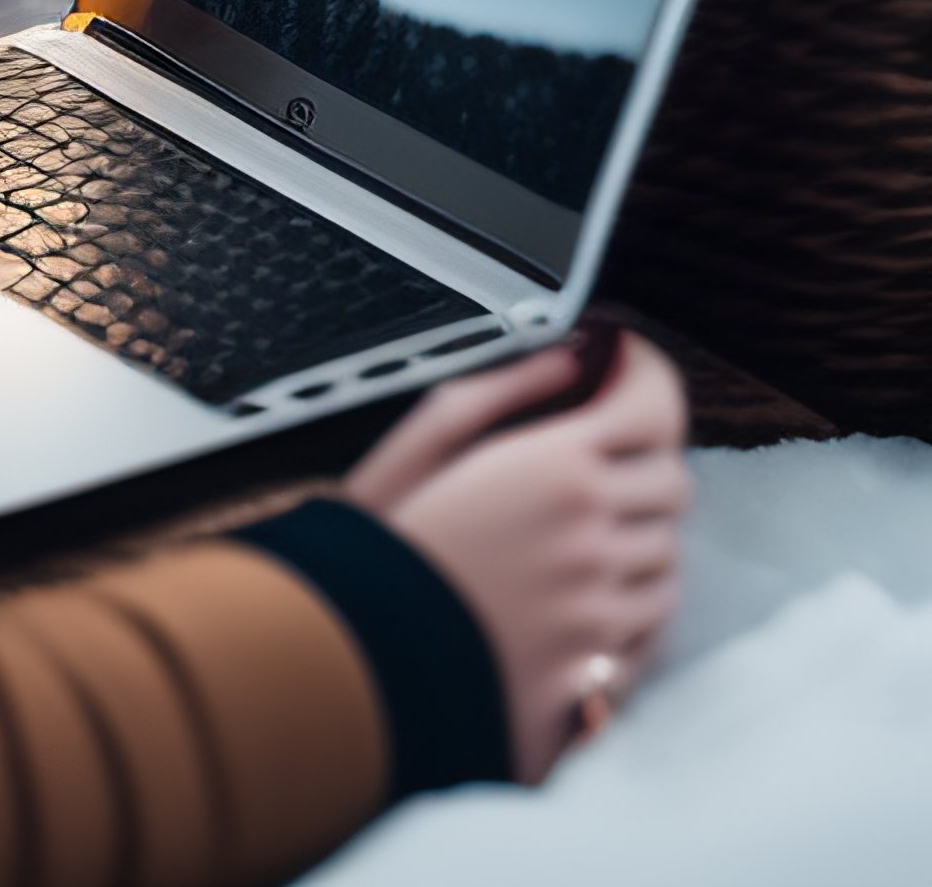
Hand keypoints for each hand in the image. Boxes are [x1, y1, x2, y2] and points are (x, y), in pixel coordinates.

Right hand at [347, 330, 690, 781]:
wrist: (357, 653)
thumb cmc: (385, 541)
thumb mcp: (429, 435)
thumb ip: (509, 386)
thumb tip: (571, 357)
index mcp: (555, 468)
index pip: (654, 408)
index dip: (649, 379)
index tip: (629, 370)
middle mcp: (591, 536)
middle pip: (674, 483)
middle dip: (644, 460)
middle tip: (601, 457)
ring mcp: (599, 610)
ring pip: (669, 559)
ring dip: (638, 537)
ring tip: (581, 534)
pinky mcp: (595, 672)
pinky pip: (651, 630)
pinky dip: (631, 604)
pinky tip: (583, 591)